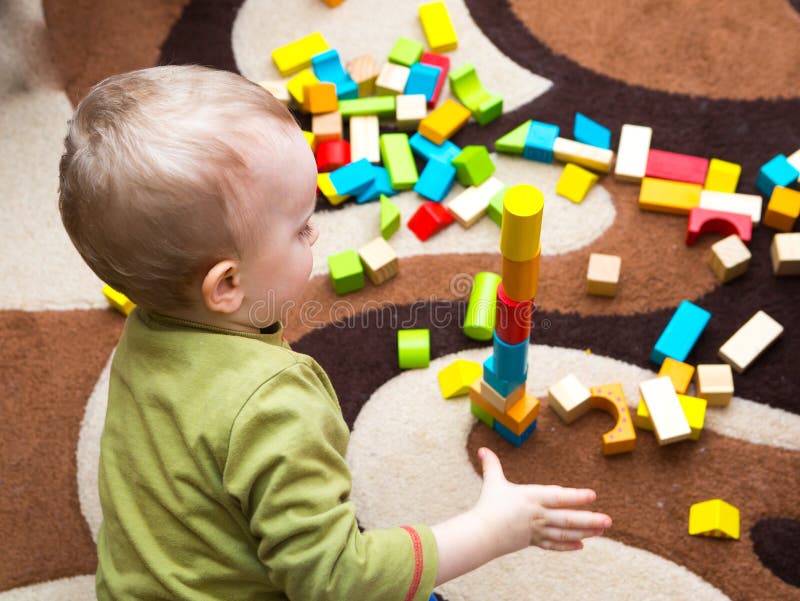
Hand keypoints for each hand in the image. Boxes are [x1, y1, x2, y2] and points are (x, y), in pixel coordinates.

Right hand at [473, 447, 611, 554]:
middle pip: (568, 518)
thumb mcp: (492, 482)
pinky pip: (554, 545)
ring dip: (585, 532)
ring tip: (601, 530)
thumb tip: (483, 449)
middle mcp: (538, 515)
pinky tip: (581, 545)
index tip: (593, 495)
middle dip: (590, 519)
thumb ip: (491, 465)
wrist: (482, 534)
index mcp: (531, 497)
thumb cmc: (488, 505)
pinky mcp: (533, 542)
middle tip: (608, 520)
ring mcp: (537, 530)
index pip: (558, 497)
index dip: (576, 496)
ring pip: (565, 532)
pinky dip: (568, 546)